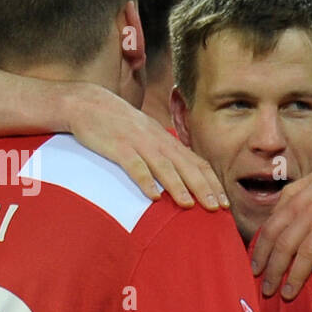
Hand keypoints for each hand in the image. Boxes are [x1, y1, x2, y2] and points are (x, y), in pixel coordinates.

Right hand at [68, 85, 227, 210]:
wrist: (87, 103)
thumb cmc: (120, 125)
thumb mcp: (147, 136)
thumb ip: (164, 154)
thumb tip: (183, 177)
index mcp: (167, 140)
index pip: (197, 162)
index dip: (212, 182)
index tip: (224, 201)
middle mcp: (157, 140)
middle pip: (186, 165)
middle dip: (203, 187)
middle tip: (216, 208)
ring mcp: (138, 142)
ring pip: (163, 166)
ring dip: (178, 186)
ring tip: (189, 205)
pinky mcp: (117, 146)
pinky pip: (134, 165)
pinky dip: (144, 180)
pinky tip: (153, 196)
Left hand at [250, 168, 311, 298]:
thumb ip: (292, 194)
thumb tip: (273, 215)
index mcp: (297, 200)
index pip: (271, 229)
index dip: (260, 252)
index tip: (255, 270)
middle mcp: (309, 211)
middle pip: (284, 245)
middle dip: (273, 270)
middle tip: (268, 289)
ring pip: (305, 254)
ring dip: (295, 277)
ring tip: (288, 294)